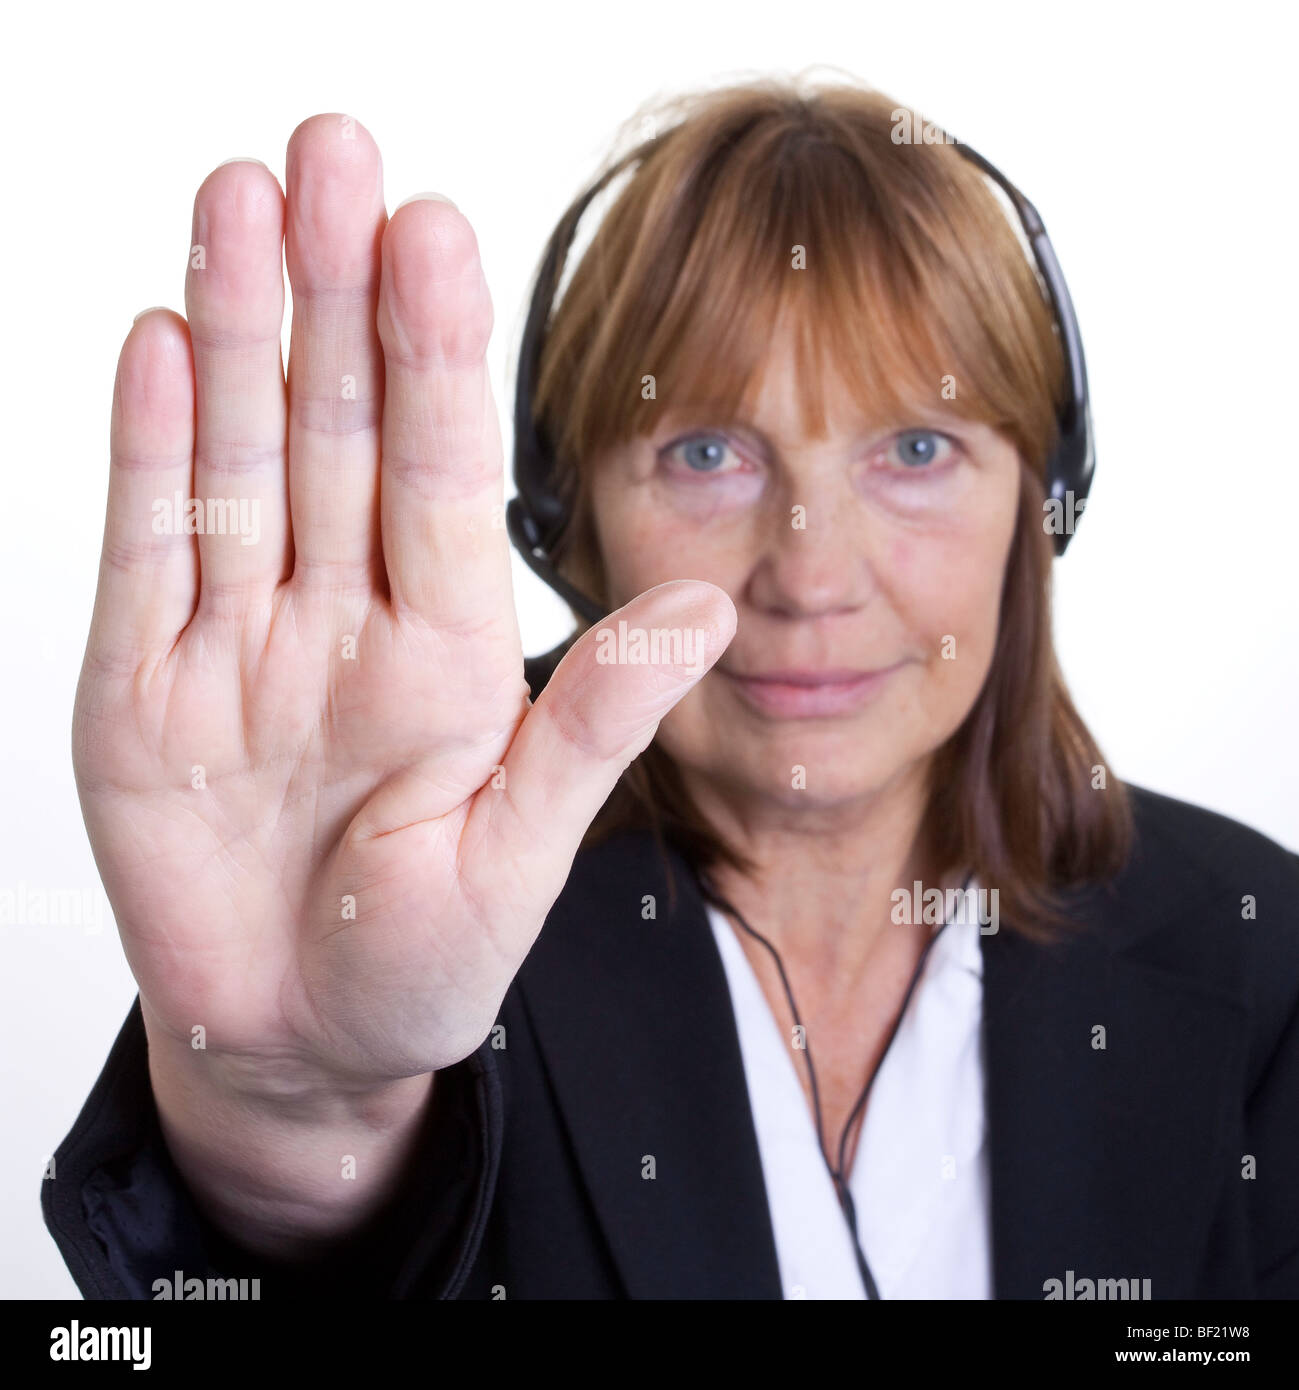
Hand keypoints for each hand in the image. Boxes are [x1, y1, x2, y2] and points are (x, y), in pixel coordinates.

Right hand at [73, 114, 734, 1096]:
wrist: (307, 1041)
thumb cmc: (427, 960)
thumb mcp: (523, 848)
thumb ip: (594, 721)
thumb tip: (708, 611)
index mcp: (448, 649)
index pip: (442, 469)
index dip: (433, 351)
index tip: (432, 230)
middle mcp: (345, 619)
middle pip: (336, 430)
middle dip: (329, 294)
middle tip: (329, 154)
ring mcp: (239, 643)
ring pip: (239, 459)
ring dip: (232, 334)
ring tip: (236, 202)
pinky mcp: (142, 686)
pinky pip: (147, 548)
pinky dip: (150, 449)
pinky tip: (157, 343)